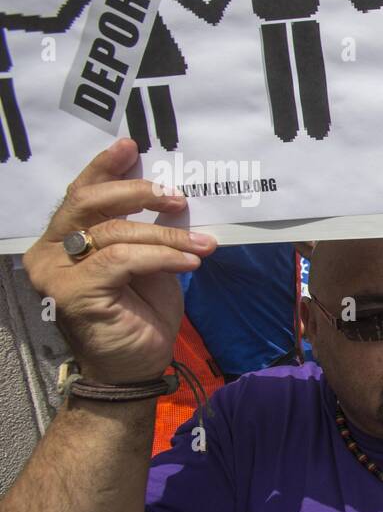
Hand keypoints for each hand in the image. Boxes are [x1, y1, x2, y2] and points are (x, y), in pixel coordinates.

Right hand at [21, 139, 215, 384]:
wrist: (135, 365)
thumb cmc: (140, 313)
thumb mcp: (149, 261)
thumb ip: (147, 227)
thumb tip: (168, 192)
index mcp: (63, 239)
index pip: (81, 193)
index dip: (104, 167)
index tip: (132, 146)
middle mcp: (50, 252)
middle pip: (91, 203)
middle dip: (138, 193)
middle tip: (176, 196)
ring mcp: (58, 273)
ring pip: (115, 233)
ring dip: (167, 235)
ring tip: (203, 244)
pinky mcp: (74, 293)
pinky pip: (124, 261)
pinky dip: (162, 257)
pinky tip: (191, 262)